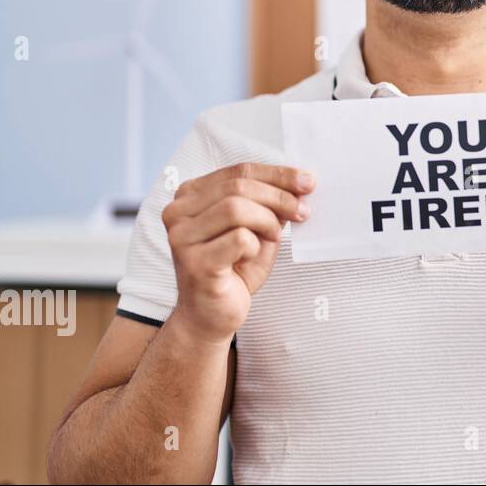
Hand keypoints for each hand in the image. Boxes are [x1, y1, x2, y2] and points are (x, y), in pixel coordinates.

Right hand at [162, 162, 314, 343]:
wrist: (211, 315)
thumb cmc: (234, 270)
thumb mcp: (256, 228)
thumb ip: (269, 204)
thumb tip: (299, 183)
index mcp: (190, 196)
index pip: (239, 170)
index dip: (278, 174)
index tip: (308, 182)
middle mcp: (178, 213)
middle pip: (239, 186)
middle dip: (280, 196)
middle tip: (302, 212)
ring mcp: (181, 238)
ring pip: (236, 208)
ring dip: (267, 221)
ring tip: (272, 237)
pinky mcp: (194, 262)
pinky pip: (238, 239)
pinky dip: (255, 246)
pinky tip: (249, 258)